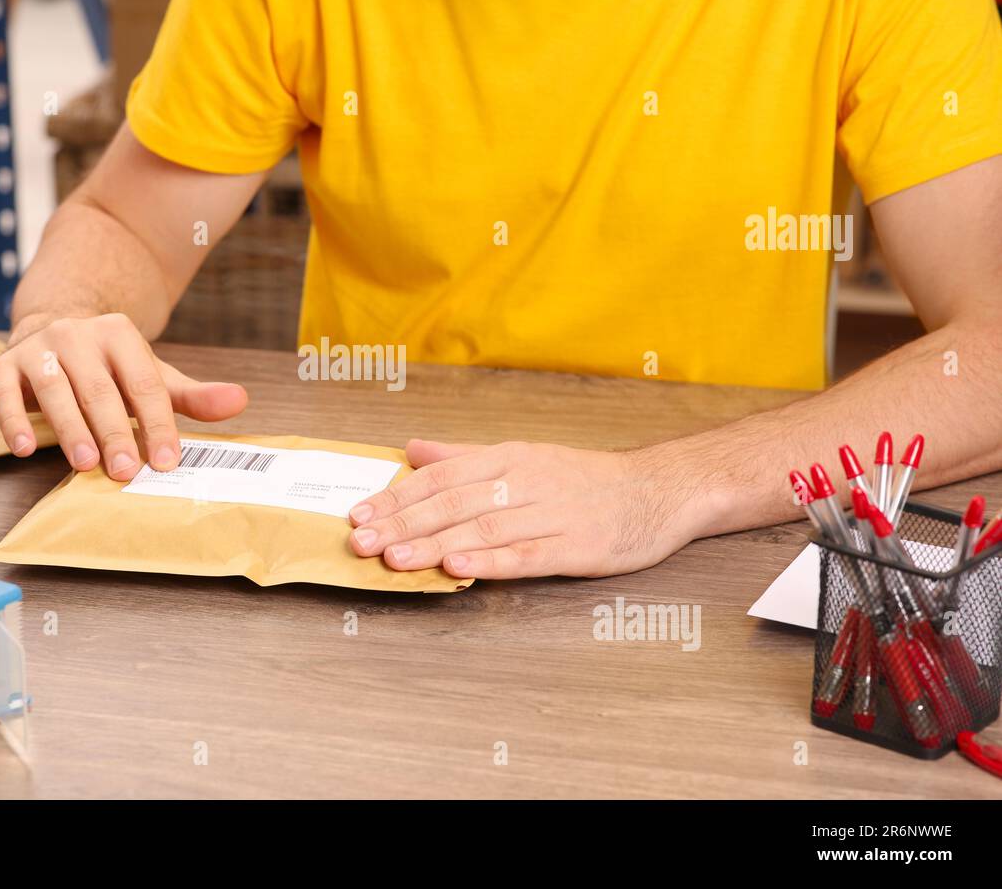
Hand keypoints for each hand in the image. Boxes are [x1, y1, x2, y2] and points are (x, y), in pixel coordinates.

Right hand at [0, 313, 247, 478]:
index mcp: (120, 335)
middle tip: (124, 471)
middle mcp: (78, 336)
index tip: (166, 462)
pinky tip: (23, 448)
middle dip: (114, 432)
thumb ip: (191, 396)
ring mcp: (39, 348)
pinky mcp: (4, 365)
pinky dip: (11, 419)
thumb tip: (240, 401)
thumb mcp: (151, 376)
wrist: (53, 328)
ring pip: (55, 389)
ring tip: (84, 464)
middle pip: (100, 389)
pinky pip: (2, 392)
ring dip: (70, 427)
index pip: (144, 384)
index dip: (157, 425)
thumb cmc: (109, 367)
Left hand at [347, 440, 696, 578]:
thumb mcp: (522, 456)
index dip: (398, 496)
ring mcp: (551, 513)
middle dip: (403, 522)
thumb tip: (411, 449)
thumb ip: (463, 456)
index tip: (360, 513)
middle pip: (454, 501)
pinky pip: (526, 555)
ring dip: (435, 544)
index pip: (441, 475)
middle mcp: (524, 480)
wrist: (657, 490)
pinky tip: (459, 569)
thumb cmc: (583, 478)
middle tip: (361, 541)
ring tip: (395, 559)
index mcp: (508, 458)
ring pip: (483, 528)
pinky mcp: (575, 546)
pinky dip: (490, 562)